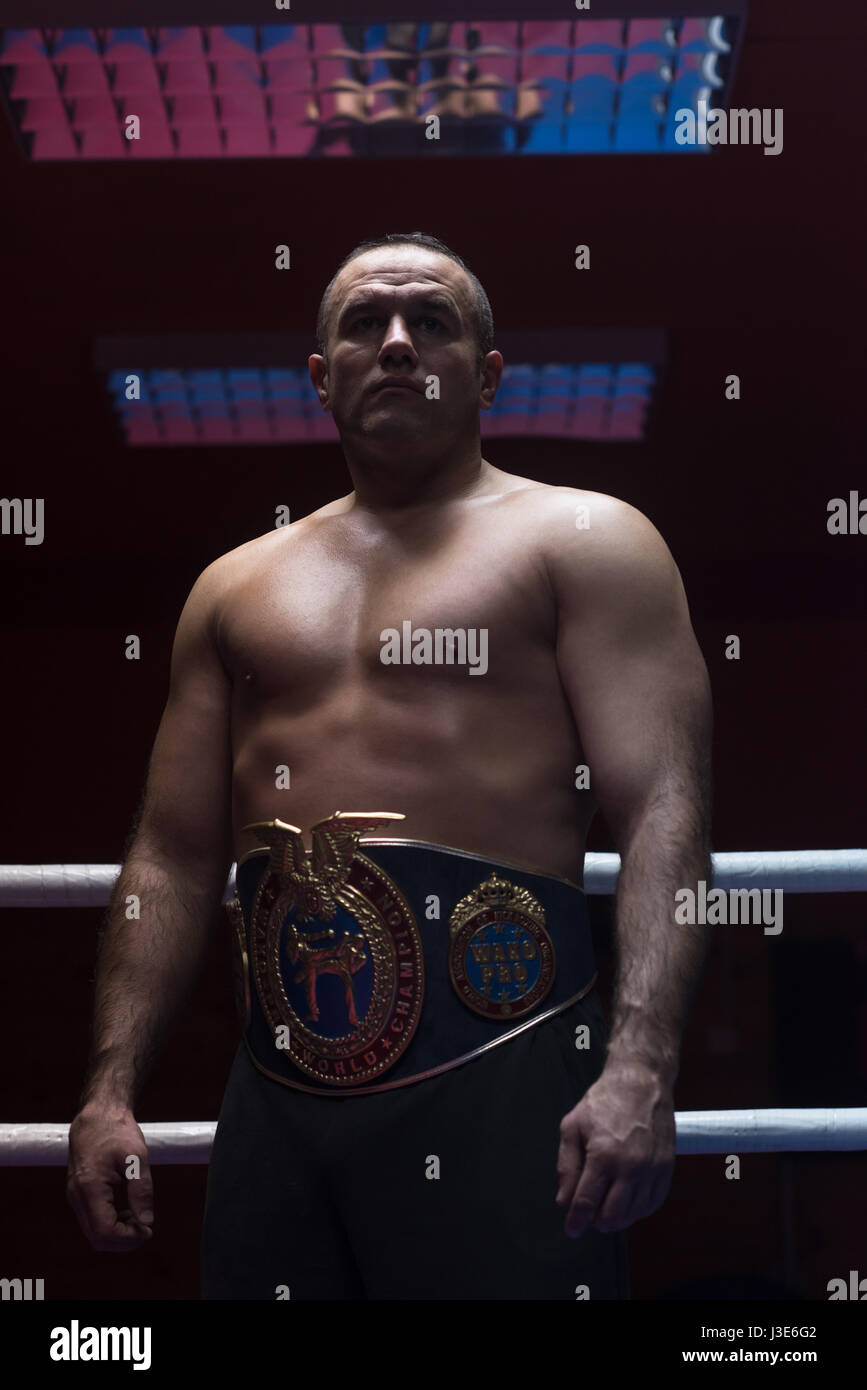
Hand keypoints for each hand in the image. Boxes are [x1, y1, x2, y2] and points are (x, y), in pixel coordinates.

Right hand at [66, 1104, 153, 1250]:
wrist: (97, 1115)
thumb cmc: (117, 1131)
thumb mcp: (137, 1157)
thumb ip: (142, 1190)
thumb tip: (147, 1222)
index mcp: (89, 1188)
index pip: (105, 1232)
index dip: (128, 1238)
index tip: (148, 1229)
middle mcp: (77, 1196)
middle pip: (97, 1238)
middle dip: (123, 1241)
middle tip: (145, 1228)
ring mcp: (75, 1196)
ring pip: (93, 1232)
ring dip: (117, 1233)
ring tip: (138, 1218)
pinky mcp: (78, 1194)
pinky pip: (92, 1220)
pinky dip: (110, 1224)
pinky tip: (127, 1210)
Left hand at [555, 1062, 675, 1236]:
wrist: (641, 1082)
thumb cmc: (604, 1101)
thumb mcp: (572, 1125)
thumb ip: (567, 1165)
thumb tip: (564, 1200)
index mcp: (603, 1155)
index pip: (587, 1202)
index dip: (577, 1221)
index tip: (572, 1230)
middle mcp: (630, 1166)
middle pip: (612, 1214)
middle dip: (596, 1222)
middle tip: (588, 1218)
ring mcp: (652, 1169)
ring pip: (634, 1213)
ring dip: (618, 1219)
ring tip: (606, 1213)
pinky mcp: (667, 1167)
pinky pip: (653, 1203)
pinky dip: (639, 1211)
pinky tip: (628, 1205)